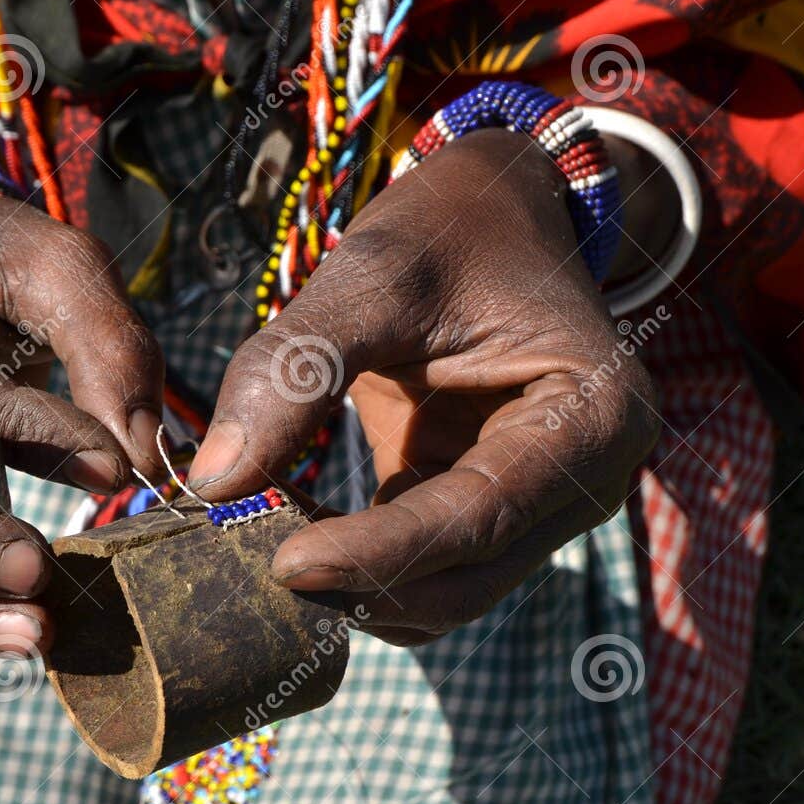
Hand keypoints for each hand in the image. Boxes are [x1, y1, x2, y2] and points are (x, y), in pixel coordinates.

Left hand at [187, 129, 660, 644]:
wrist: (492, 208)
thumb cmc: (449, 227)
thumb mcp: (373, 276)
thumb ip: (292, 373)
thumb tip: (212, 484)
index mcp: (591, 419)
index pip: (475, 519)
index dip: (376, 554)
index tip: (282, 565)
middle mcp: (583, 482)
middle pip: (463, 581)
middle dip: (358, 587)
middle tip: (250, 567)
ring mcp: (537, 507)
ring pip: (438, 596)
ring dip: (350, 588)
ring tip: (258, 540)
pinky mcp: (482, 512)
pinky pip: (415, 569)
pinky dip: (350, 563)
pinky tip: (283, 525)